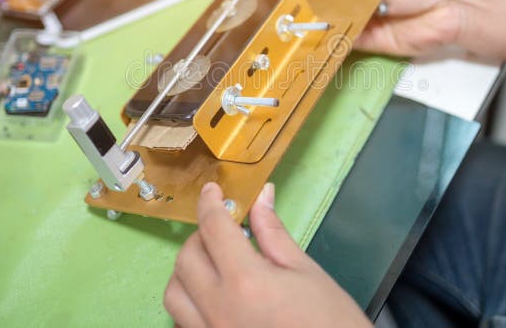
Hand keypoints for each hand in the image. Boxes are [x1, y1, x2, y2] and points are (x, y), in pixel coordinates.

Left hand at [164, 182, 370, 327]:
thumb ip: (274, 234)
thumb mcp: (307, 272)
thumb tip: (261, 198)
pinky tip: (214, 296)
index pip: (214, 229)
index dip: (211, 203)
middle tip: (224, 231)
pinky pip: (183, 321)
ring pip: (174, 293)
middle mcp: (218, 309)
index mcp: (246, 282)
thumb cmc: (331, 323)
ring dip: (187, 270)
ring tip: (214, 263)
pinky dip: (190, 301)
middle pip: (186, 259)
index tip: (212, 191)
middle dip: (201, 236)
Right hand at [310, 0, 467, 57]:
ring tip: (300, 30)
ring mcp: (368, 24)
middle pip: (331, 10)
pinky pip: (350, 44)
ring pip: (338, 28)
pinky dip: (335, 43)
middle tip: (290, 18)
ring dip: (322, 30)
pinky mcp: (375, 44)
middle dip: (313, 13)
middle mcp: (363, 3)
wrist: (450, 6)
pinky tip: (320, 40)